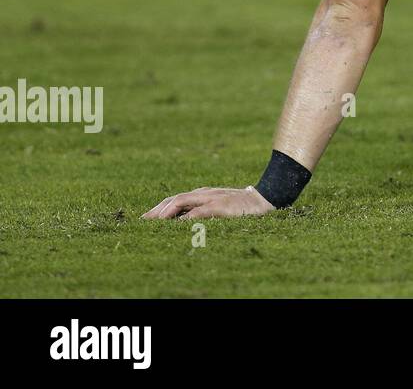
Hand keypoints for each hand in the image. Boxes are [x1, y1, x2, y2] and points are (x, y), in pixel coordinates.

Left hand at [142, 186, 274, 219]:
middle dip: (156, 210)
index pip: (175, 199)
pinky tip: (177, 225)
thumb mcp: (220, 207)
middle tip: (142, 222)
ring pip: (182, 200)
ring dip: (165, 211)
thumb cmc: (241, 206)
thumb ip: (204, 211)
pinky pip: (199, 211)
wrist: (265, 199)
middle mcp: (204, 193)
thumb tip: (185, 223)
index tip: (145, 220)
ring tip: (153, 222)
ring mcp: (212, 197)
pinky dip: (186, 218)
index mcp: (202, 194)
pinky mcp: (220, 205)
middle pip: (174, 199)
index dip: (159, 208)